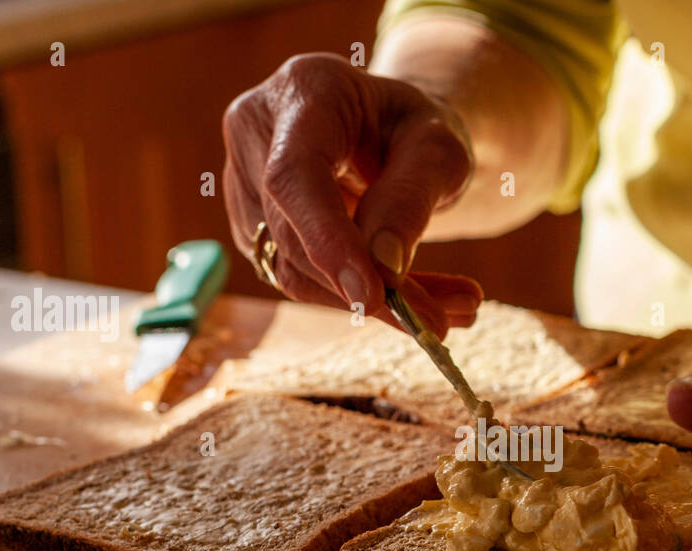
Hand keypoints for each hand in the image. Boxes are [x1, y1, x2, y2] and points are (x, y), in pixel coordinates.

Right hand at [222, 53, 482, 336]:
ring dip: (370, 302)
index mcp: (304, 91)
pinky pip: (298, 279)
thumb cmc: (414, 130)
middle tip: (442, 319)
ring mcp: (244, 182)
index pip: (296, 175)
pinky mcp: (252, 227)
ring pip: (293, 269)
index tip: (374, 295)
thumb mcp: (437, 149)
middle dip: (368, 286)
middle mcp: (256, 132)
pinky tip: (412, 301)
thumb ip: (411, 199)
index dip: (328, 239)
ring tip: (446, 312)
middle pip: (295, 232)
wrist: (390, 132)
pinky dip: (356, 297)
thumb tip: (384, 268)